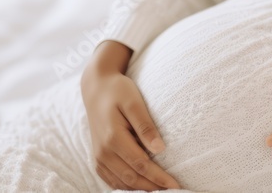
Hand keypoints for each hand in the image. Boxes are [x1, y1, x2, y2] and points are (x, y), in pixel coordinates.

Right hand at [81, 45, 181, 190]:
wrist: (96, 89)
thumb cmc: (119, 92)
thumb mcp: (134, 102)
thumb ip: (145, 126)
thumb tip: (160, 149)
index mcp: (113, 138)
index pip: (141, 165)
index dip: (159, 178)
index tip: (176, 186)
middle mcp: (103, 152)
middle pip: (132, 178)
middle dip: (153, 188)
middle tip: (172, 192)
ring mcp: (98, 157)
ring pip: (121, 183)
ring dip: (141, 190)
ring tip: (160, 192)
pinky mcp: (97, 159)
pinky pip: (111, 180)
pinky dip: (126, 187)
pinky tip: (141, 188)